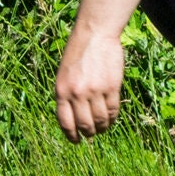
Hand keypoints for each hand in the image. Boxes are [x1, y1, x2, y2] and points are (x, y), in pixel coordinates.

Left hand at [55, 25, 124, 142]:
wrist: (94, 34)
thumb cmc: (77, 53)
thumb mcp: (63, 75)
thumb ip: (66, 95)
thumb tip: (73, 119)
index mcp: (61, 91)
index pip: (65, 122)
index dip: (71, 135)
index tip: (76, 141)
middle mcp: (77, 94)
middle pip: (85, 125)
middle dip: (88, 133)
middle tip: (91, 134)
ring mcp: (95, 91)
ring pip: (100, 120)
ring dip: (102, 127)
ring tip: (102, 128)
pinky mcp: (111, 87)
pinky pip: (113, 110)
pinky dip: (112, 118)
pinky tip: (111, 118)